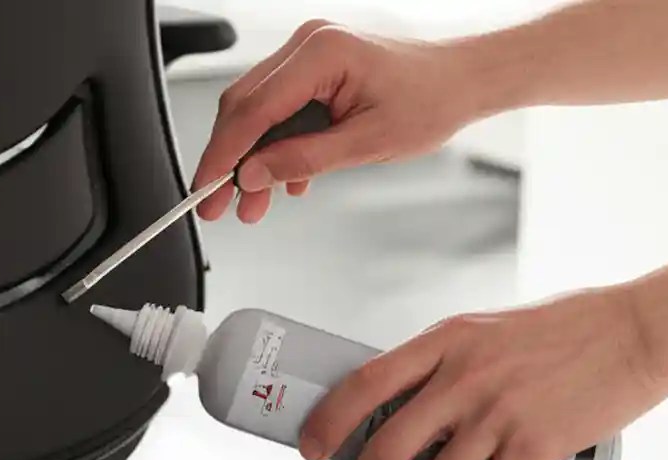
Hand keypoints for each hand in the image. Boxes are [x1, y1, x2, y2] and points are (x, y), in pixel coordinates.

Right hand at [191, 20, 493, 223]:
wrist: (461, 81)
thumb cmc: (431, 100)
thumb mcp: (367, 144)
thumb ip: (305, 160)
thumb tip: (254, 175)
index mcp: (322, 53)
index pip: (253, 110)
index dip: (223, 156)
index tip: (206, 190)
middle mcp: (308, 45)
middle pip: (244, 107)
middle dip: (230, 162)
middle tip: (219, 205)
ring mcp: (308, 54)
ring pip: (258, 112)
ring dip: (253, 160)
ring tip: (254, 205)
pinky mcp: (314, 70)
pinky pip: (279, 110)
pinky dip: (276, 147)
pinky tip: (286, 180)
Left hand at [298, 286, 667, 459]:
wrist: (634, 333)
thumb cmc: (564, 329)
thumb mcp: (488, 331)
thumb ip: (448, 362)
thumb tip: (407, 404)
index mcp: (445, 341)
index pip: (366, 383)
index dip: (330, 421)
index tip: (311, 447)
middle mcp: (463, 377)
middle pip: (388, 446)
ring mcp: (498, 414)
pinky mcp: (534, 446)